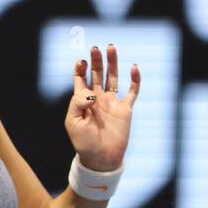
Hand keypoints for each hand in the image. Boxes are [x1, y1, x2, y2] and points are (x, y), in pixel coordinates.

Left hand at [65, 44, 139, 171]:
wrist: (101, 159)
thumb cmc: (84, 142)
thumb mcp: (73, 122)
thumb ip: (77, 103)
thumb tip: (90, 92)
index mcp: (82, 100)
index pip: (80, 78)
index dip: (80, 68)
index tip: (82, 61)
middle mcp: (97, 98)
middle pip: (97, 74)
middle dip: (96, 60)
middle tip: (96, 48)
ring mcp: (112, 102)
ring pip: (113, 77)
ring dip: (112, 63)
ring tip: (111, 48)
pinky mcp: (125, 109)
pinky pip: (132, 91)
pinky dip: (134, 79)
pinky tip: (134, 67)